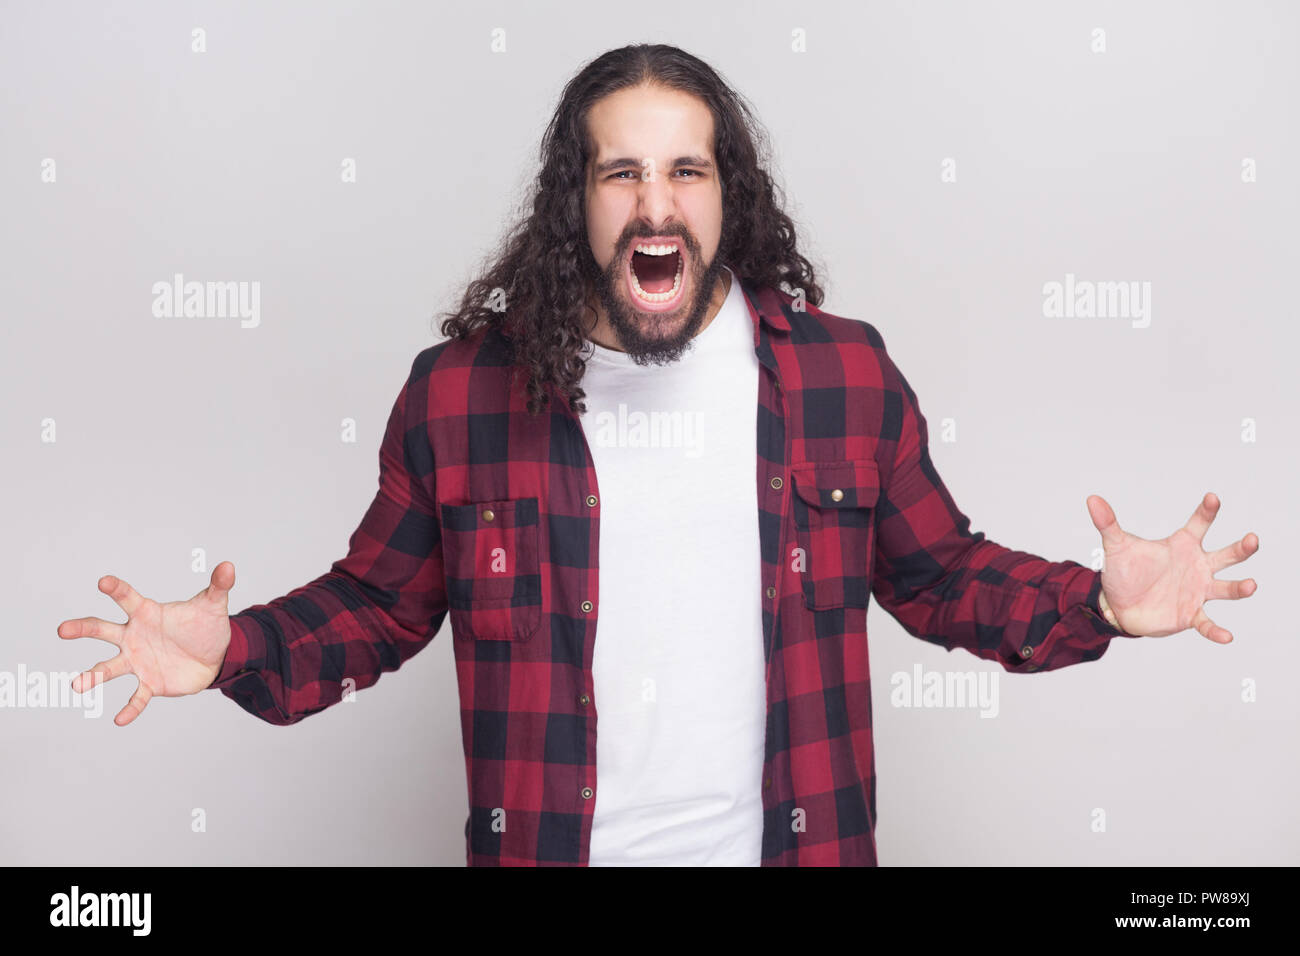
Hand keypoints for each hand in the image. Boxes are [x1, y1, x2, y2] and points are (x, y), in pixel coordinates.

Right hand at [57, 561, 236, 725]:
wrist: (215, 657)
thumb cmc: (205, 626)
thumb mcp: (214, 605)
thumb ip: (219, 585)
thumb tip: (229, 566)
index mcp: (147, 613)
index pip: (128, 598)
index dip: (117, 590)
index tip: (103, 582)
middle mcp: (135, 636)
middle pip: (103, 630)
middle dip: (82, 629)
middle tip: (63, 629)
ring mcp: (138, 661)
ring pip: (109, 668)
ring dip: (93, 676)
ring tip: (76, 685)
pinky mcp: (149, 683)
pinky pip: (136, 697)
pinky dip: (129, 708)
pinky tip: (119, 720)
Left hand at [1087, 493, 1257, 642]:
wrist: (1117, 606)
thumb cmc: (1124, 572)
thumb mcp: (1116, 547)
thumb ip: (1108, 523)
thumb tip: (1091, 499)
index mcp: (1182, 545)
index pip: (1199, 524)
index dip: (1207, 511)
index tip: (1212, 498)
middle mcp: (1196, 566)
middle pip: (1227, 555)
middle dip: (1241, 548)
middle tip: (1252, 539)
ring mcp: (1197, 591)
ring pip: (1226, 588)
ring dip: (1239, 588)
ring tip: (1251, 585)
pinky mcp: (1190, 615)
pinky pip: (1207, 623)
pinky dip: (1216, 631)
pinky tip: (1227, 636)